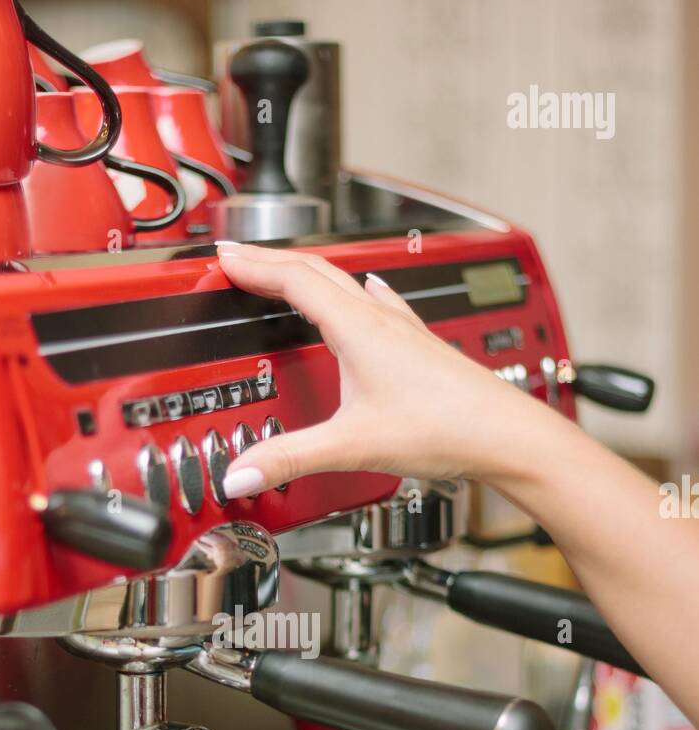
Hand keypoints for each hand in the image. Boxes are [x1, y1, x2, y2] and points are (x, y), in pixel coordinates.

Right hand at [215, 242, 571, 499]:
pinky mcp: (420, 348)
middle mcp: (382, 321)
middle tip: (239, 257)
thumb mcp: (354, 446)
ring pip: (347, 284)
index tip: (224, 255)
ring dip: (309, 275)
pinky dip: (354, 294)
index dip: (254, 264)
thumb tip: (242, 473)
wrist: (505, 435)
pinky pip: (377, 305)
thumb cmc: (447, 428)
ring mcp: (404, 331)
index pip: (294, 279)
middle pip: (317, 272)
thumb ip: (292, 458)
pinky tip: (368, 298)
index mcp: (359, 330)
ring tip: (285, 275)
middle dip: (271, 262)